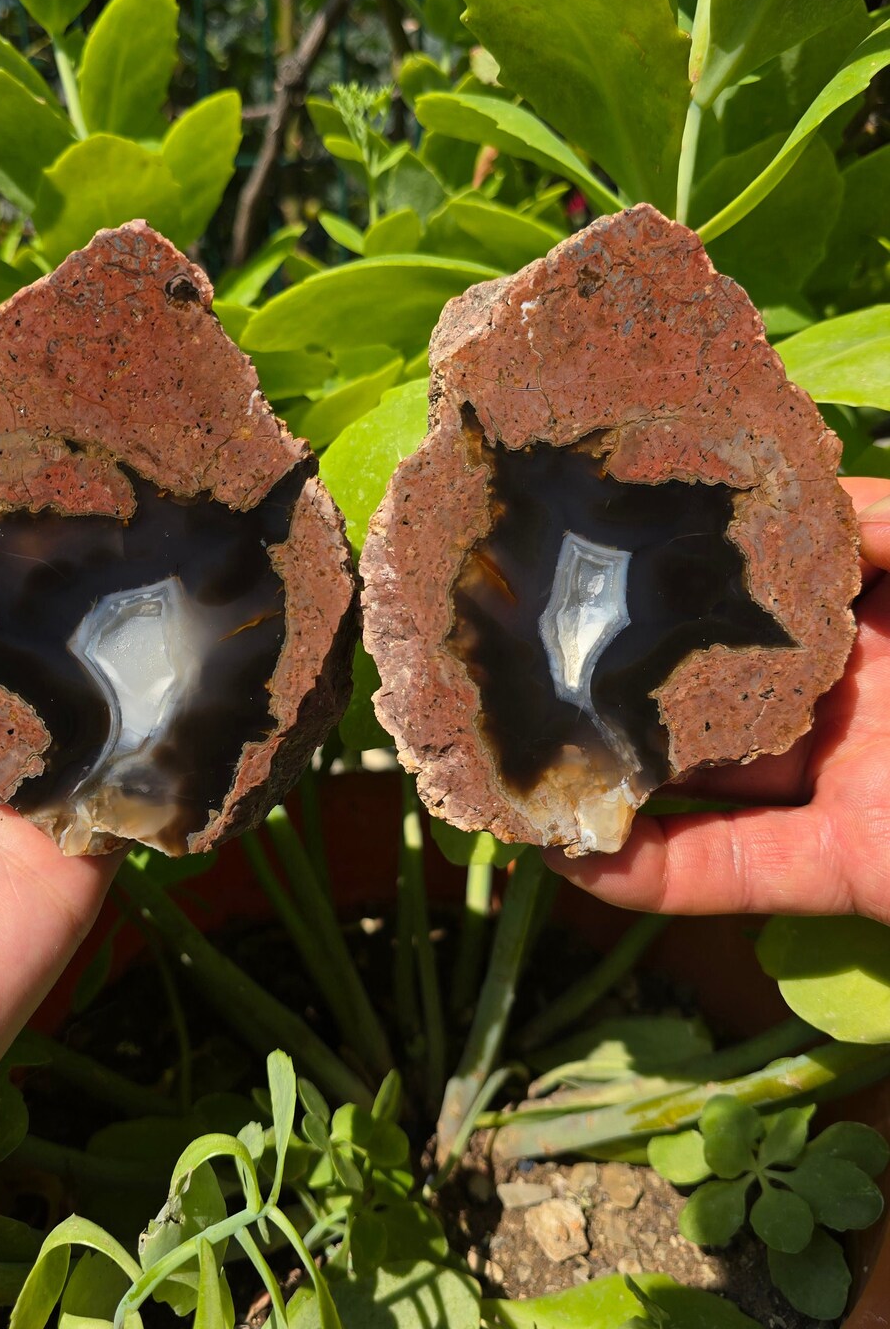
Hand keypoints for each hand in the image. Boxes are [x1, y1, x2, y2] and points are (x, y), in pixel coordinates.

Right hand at [547, 478, 889, 925]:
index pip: (754, 583)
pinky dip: (651, 874)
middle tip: (507, 655)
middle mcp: (851, 694)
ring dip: (605, 776)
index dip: (670, 566)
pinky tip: (567, 856)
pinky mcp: (848, 872)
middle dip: (612, 670)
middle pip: (709, 681)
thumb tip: (789, 481)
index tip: (582, 545)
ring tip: (503, 753)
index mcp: (883, 611)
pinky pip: (734, 874)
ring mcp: (845, 786)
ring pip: (702, 784)